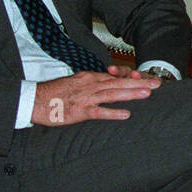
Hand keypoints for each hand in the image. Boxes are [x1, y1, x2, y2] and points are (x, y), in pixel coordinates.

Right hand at [31, 70, 160, 125]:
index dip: (133, 78)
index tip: (148, 79)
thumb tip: (105, 87)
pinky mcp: (79, 111)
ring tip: (147, 94)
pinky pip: (98, 112)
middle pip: (118, 83)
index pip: (115, 77)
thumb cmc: (53, 94)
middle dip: (139, 83)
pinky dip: (112, 112)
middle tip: (157, 84)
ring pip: (112, 94)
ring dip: (130, 94)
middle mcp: (90, 85)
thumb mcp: (74, 84)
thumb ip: (91, 85)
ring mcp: (85, 97)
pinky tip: (126, 114)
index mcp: (89, 78)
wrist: (33, 99)